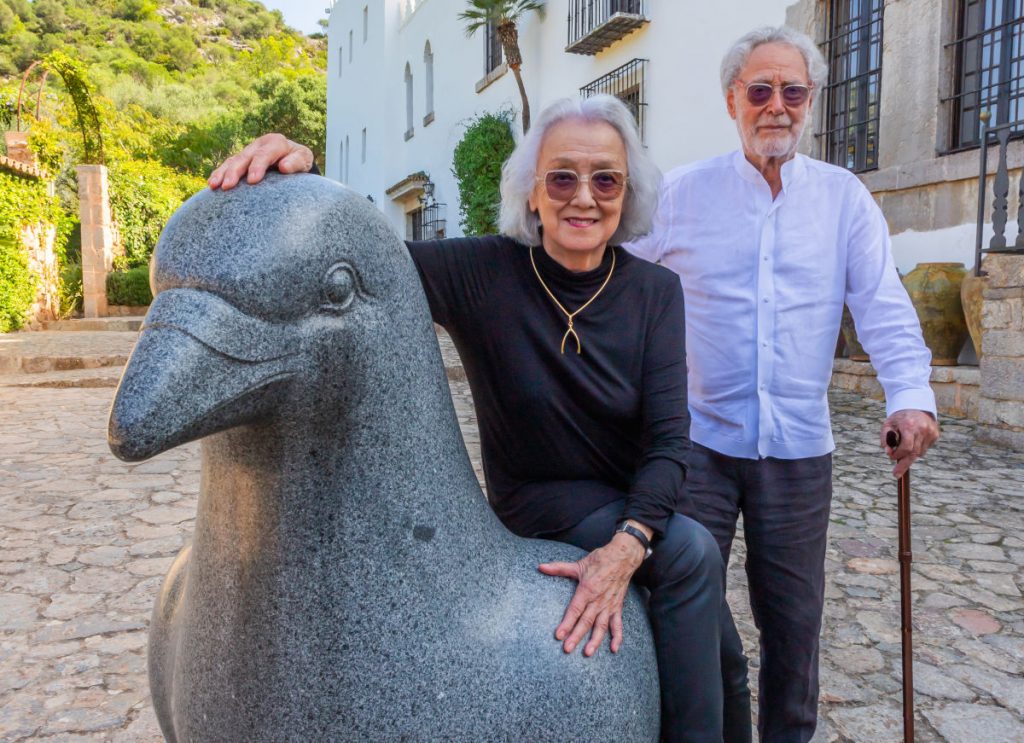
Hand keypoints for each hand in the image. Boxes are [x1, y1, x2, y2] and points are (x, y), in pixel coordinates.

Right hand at [207, 133, 313, 190]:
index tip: (253, 181)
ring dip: (222, 173)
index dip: (257, 166)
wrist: (294, 157)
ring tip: (214, 186)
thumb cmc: (300, 160)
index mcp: (275, 142)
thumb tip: (284, 167)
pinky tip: (212, 185)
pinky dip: (220, 174)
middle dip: (235, 171)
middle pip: (244, 157)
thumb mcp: (304, 159)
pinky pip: (228, 166)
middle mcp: (259, 145)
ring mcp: (248, 152)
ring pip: (233, 161)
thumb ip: (296, 162)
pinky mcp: (242, 160)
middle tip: (228, 186)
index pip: (264, 154)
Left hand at [538, 531, 645, 656]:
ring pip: (601, 626)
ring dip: (595, 640)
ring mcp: (609, 605)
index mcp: (587, 589)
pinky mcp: (617, 607)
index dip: (566, 623)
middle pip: (586, 621)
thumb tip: (541, 567)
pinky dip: (617, 637)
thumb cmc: (600, 560)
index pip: (575, 609)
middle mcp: (598, 600)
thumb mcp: (579, 564)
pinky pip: (618, 624)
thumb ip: (559, 568)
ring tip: (588, 652)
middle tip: (567, 649)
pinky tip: (614, 649)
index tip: (559, 635)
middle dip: (576, 636)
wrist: (623, 557)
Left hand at [881, 409, 938, 477]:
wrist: (915, 406)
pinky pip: (925, 448)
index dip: (898, 455)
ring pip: (919, 452)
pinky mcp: (935, 434)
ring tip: (904, 445)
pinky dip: (918, 448)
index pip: (906, 447)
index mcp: (909, 426)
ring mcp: (931, 432)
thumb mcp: (887, 424)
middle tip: (896, 474)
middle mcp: (922, 429)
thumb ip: (884, 438)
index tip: (891, 458)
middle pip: (914, 453)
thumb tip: (887, 451)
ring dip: (910, 453)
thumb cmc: (899, 418)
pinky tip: (914, 440)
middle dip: (904, 465)